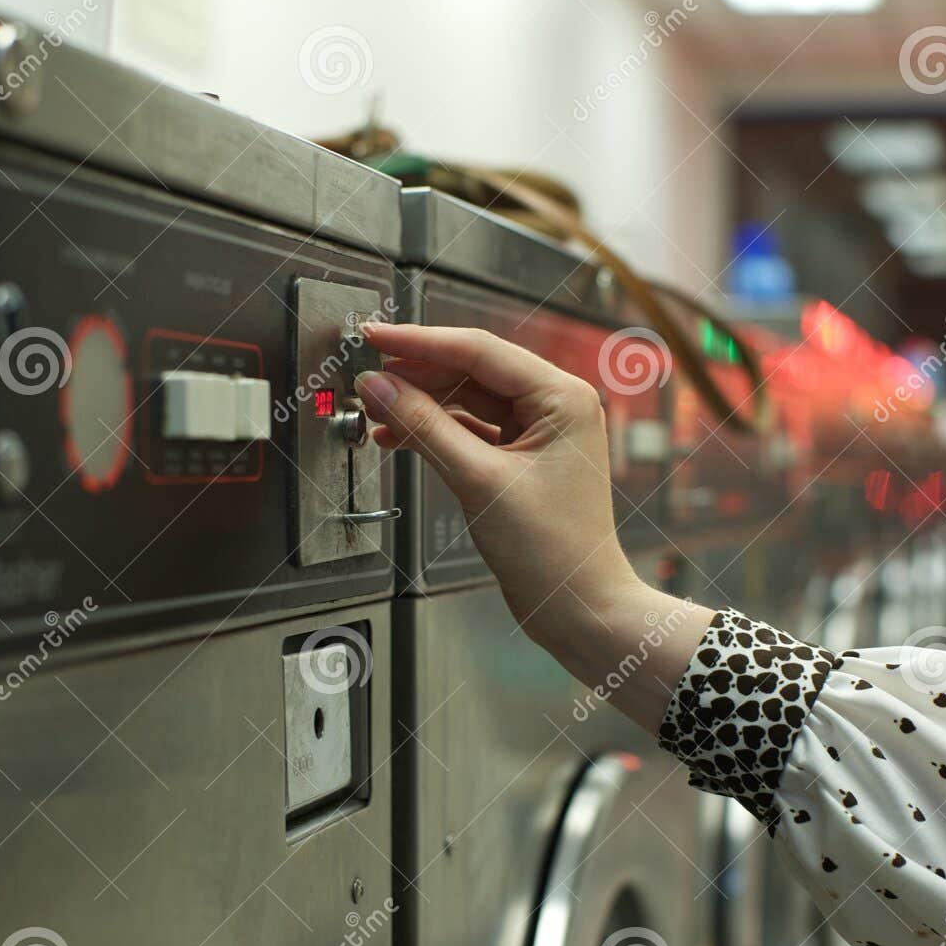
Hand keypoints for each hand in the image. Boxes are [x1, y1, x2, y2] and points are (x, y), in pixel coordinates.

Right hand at [354, 323, 711, 729]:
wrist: (580, 609)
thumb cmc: (554, 552)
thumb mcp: (480, 481)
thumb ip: (425, 428)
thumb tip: (380, 387)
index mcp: (562, 396)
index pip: (479, 350)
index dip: (420, 342)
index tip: (374, 336)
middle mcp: (556, 405)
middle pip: (472, 371)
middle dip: (416, 375)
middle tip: (365, 377)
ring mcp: (540, 432)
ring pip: (468, 401)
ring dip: (421, 406)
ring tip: (375, 411)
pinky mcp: (523, 459)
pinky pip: (472, 430)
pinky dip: (435, 432)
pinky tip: (397, 436)